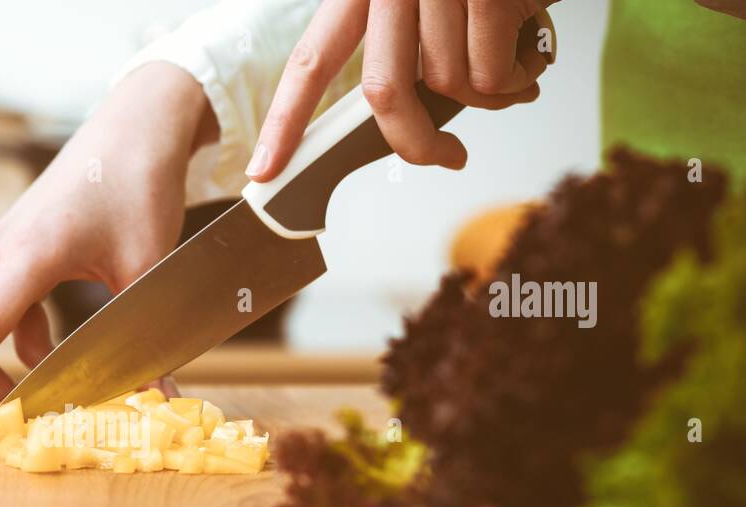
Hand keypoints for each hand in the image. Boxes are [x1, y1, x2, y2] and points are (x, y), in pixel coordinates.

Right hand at [0, 63, 215, 434]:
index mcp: (28, 254)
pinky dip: (5, 340)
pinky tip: (45, 358)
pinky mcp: (12, 254)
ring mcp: (0, 251)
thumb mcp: (149, 268)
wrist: (136, 128)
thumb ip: (145, 335)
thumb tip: (160, 398)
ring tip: (10, 395)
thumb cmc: (140, 186)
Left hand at [246, 0, 552, 176]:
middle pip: (385, 92)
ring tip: (509, 69)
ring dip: (486, 95)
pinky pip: (493, 73)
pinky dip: (516, 79)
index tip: (265, 169)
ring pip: (448, 84)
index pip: (311, 60)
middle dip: (415, 141)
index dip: (285, 120)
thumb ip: (395, 48)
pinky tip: (530, 53)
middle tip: (445, 155)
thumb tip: (397, 120)